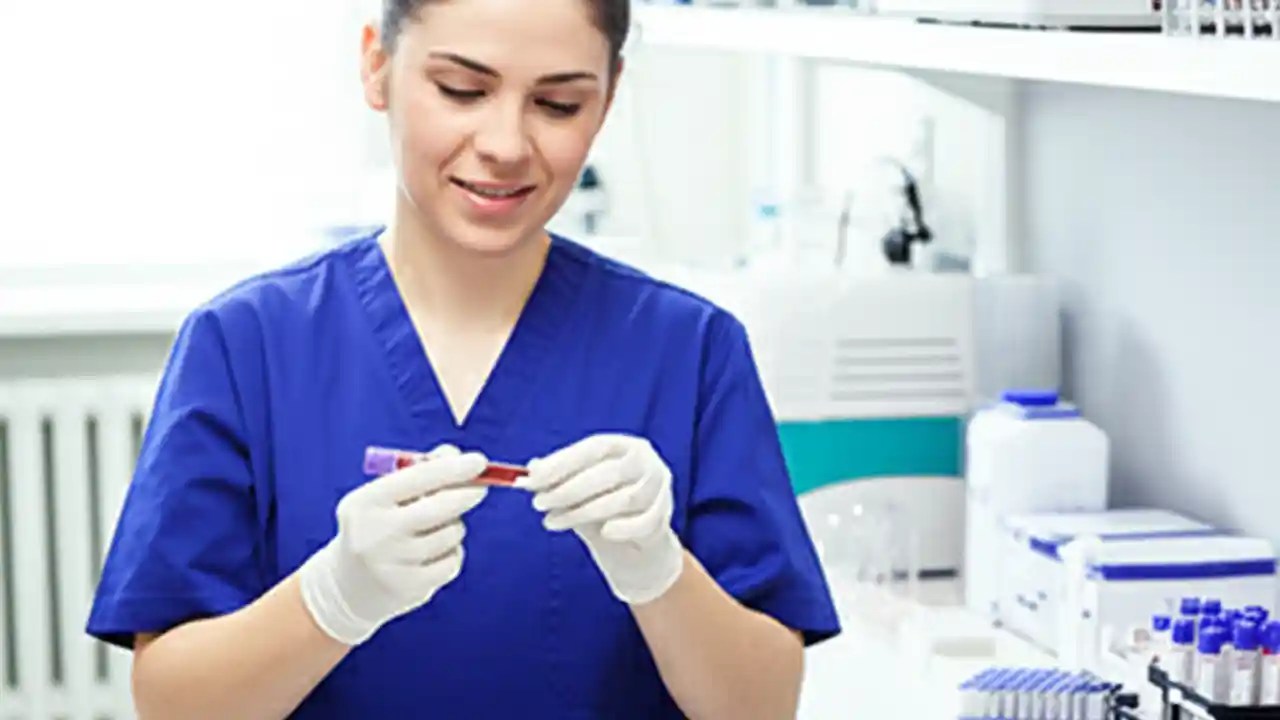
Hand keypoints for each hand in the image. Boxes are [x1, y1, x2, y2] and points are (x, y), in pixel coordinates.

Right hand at [298, 445, 487, 644]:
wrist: (347, 586)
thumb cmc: (376, 527)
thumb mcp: (384, 496)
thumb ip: (420, 471)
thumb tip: (456, 456)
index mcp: (366, 503)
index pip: (417, 479)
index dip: (452, 469)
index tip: (479, 461)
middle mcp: (376, 534)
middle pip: (438, 509)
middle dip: (466, 494)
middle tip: (480, 488)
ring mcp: (392, 565)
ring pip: (450, 534)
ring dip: (455, 526)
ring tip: (437, 528)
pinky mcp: (409, 588)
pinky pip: (452, 562)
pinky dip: (452, 553)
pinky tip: (434, 554)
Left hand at [519, 434, 683, 605]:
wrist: (637, 543)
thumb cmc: (603, 507)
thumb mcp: (579, 490)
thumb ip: (559, 479)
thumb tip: (531, 469)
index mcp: (624, 446)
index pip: (594, 448)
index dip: (563, 462)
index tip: (534, 478)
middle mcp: (646, 461)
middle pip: (608, 473)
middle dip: (568, 489)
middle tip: (538, 503)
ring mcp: (659, 488)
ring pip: (623, 499)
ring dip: (583, 512)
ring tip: (552, 521)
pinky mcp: (665, 516)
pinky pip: (644, 522)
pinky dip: (623, 528)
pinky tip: (602, 534)